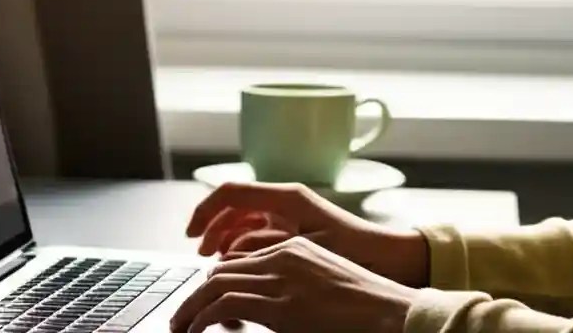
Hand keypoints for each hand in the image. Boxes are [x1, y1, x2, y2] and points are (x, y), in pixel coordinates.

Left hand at [169, 236, 418, 332]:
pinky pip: (223, 305)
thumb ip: (295, 289)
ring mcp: (281, 276)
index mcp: (297, 248)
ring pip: (214, 284)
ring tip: (181, 327)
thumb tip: (272, 310)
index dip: (217, 283)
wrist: (391, 314)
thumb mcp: (326, 286)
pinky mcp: (279, 302)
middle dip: (195, 295)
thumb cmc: (368, 308)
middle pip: (221, 268)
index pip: (240, 258)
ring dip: (190, 308)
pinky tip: (195, 331)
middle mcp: (284, 255)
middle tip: (183, 318)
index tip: (206, 305)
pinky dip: (201, 319)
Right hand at [186, 182, 428, 286]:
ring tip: (219, 264)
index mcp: (287, 197)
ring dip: (227, 241)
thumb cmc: (356, 250)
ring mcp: (291, 214)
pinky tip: (242, 266)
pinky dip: (245, 247)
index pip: (231, 193)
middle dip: (213, 230)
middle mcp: (286, 200)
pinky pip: (260, 233)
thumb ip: (264, 246)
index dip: (204, 211)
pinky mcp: (297, 230)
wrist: (392, 257)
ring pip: (245, 223)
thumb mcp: (304, 248)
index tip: (190, 235)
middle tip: (203, 256)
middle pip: (234, 208)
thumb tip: (228, 253)